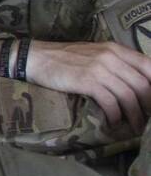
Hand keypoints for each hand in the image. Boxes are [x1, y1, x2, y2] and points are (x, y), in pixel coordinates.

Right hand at [28, 40, 150, 132]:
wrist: (37, 57)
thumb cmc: (65, 58)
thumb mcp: (95, 53)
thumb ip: (116, 63)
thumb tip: (136, 82)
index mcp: (116, 49)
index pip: (149, 66)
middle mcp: (111, 57)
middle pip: (142, 84)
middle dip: (149, 105)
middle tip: (149, 118)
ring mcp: (99, 69)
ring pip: (128, 95)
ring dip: (135, 115)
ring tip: (136, 126)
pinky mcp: (86, 82)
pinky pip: (110, 102)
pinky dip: (115, 115)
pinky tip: (114, 122)